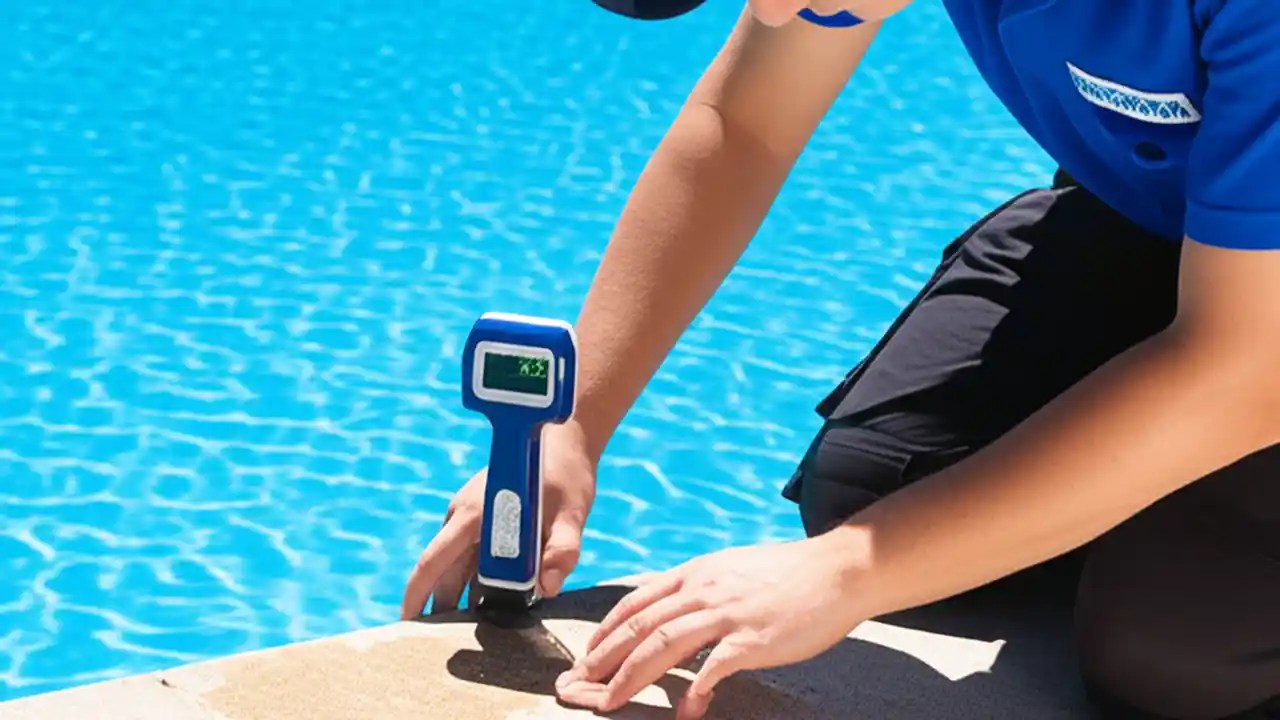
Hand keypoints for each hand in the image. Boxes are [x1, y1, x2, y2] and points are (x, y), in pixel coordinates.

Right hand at [400, 421, 597, 618]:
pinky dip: (482, 584)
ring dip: (467, 599)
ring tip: (477, 636)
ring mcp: (473, 519)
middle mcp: (465, 517)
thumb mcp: (573, 513)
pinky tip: (498, 608)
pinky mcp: (485, 522)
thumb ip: (562, 551)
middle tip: (444, 650)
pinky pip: (477, 560)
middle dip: (443, 610)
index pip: (433, 560)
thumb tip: (547, 589)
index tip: (405, 625)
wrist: (566, 440)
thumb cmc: (566, 474)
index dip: (416, 594)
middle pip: (446, 573)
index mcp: (475, 514)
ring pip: (462, 569)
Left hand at [554, 530, 871, 718]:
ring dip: (632, 675)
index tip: (587, 653)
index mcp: (696, 573)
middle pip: (640, 624)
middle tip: (579, 683)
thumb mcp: (732, 568)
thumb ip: (701, 589)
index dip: (606, 629)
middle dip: (604, 657)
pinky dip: (695, 690)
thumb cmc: (788, 574)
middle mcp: (703, 588)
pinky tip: (686, 712)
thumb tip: (675, 611)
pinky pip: (715, 666)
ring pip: (664, 643)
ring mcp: (727, 612)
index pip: (637, 601)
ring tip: (611, 702)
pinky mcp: (753, 637)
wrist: (836, 570)